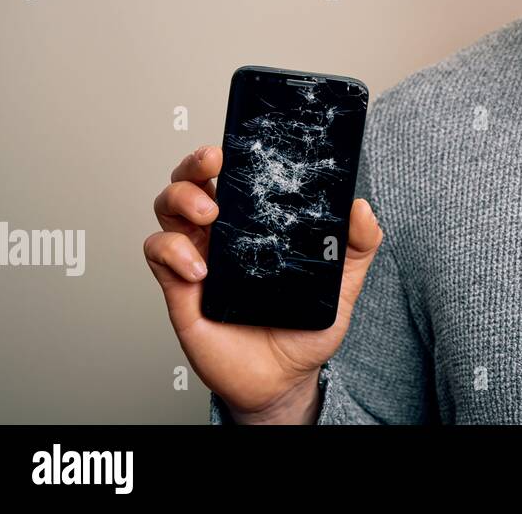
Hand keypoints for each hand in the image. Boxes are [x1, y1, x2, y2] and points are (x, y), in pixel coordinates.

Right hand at [143, 145, 384, 421]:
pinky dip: (172, 251)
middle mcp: (221, 235)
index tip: (237, 141)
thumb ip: (359, 245)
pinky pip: (159, 254)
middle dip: (194, 164)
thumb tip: (362, 207)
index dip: (229, 153)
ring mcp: (197, 258)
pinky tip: (201, 268)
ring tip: (209, 214)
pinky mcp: (180, 290)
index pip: (234, 176)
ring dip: (181, 198)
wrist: (285, 380)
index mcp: (255, 225)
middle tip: (214, 164)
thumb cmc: (306, 328)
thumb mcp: (343, 282)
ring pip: (168, 208)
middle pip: (191, 181)